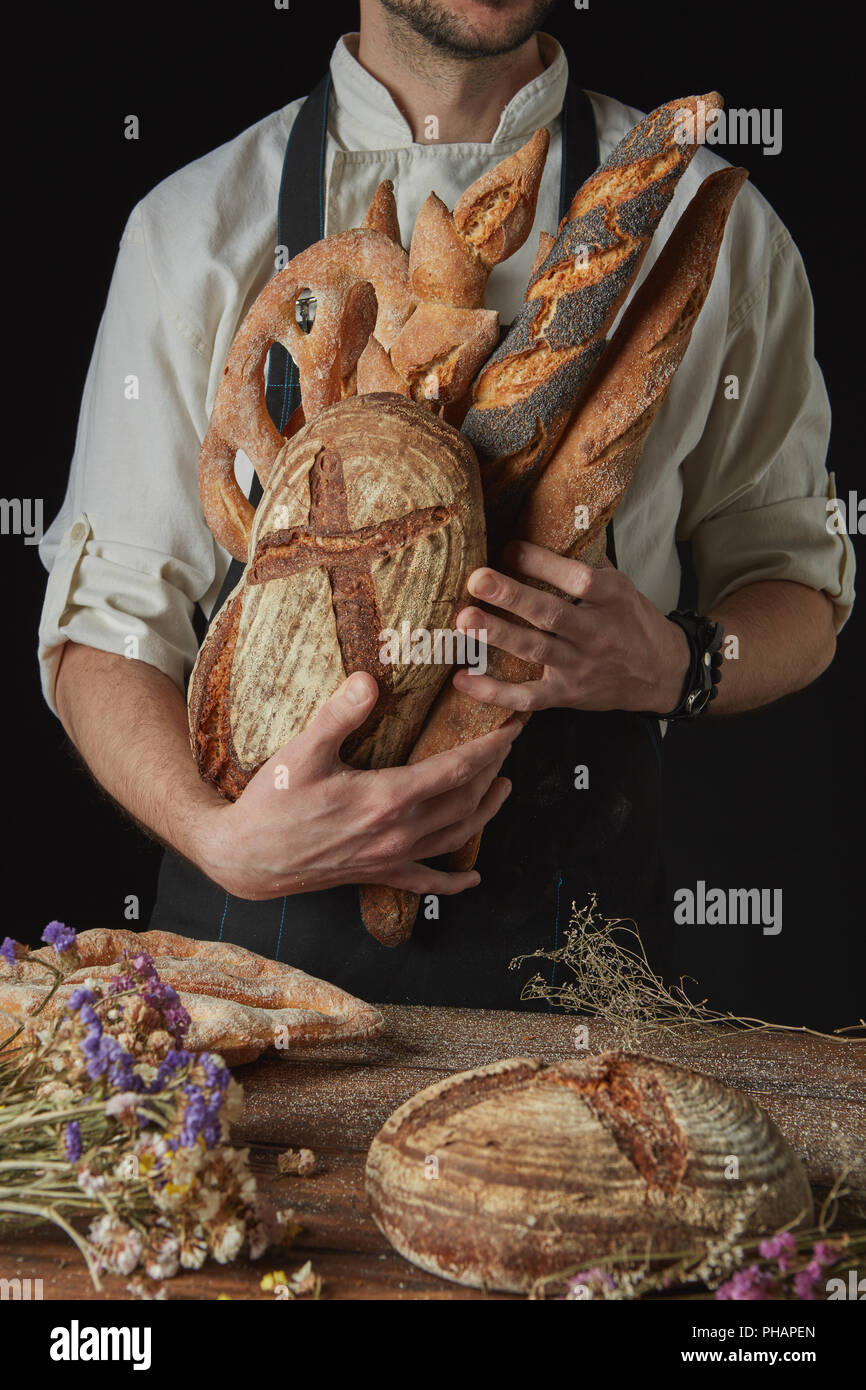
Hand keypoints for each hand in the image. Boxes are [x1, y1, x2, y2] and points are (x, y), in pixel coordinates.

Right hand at [195, 672, 518, 900]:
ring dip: (486, 812)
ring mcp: (391, 858)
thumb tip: (369, 680)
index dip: (489, 747)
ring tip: (504, 788)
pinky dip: (454, 883)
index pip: (456, 770)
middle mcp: (398, 833)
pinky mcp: (377, 874)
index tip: (510, 726)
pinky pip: (426, 883)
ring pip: (456, 837)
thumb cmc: (272, 802)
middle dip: (493, 769)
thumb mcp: (302, 751)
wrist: (246, 858)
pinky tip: (473, 879)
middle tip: (510, 742)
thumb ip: (338, 715)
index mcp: (386, 799)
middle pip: (465, 800)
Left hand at [451, 540, 690, 714]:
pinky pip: (527, 697)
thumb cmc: (632, 622)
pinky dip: (494, 692)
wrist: (662, 674)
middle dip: (511, 596)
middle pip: (551, 614)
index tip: (509, 547)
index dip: (542, 563)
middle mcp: (596, 633)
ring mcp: (580, 666)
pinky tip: (463, 679)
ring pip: (535, 650)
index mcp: (612, 599)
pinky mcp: (566, 694)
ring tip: (464, 620)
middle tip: (477, 579)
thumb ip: (586, 564)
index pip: (577, 579)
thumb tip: (546, 526)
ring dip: (497, 634)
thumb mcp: (621, 586)